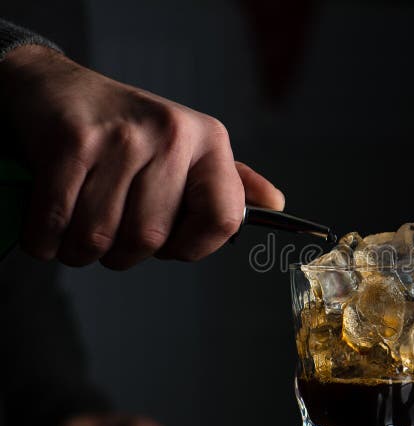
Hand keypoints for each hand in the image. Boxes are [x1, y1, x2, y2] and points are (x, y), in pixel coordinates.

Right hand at [0, 45, 284, 268]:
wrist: (55, 87)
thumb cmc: (126, 130)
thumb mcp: (188, 147)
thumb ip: (230, 182)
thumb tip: (275, 204)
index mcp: (209, 142)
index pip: (225, 220)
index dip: (195, 248)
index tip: (172, 246)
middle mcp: (172, 136)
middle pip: (152, 239)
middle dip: (123, 255)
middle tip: (110, 234)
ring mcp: (121, 138)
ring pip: (100, 238)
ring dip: (79, 250)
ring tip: (77, 227)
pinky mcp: (71, 143)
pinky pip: (55, 225)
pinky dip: (44, 240)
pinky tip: (48, 226)